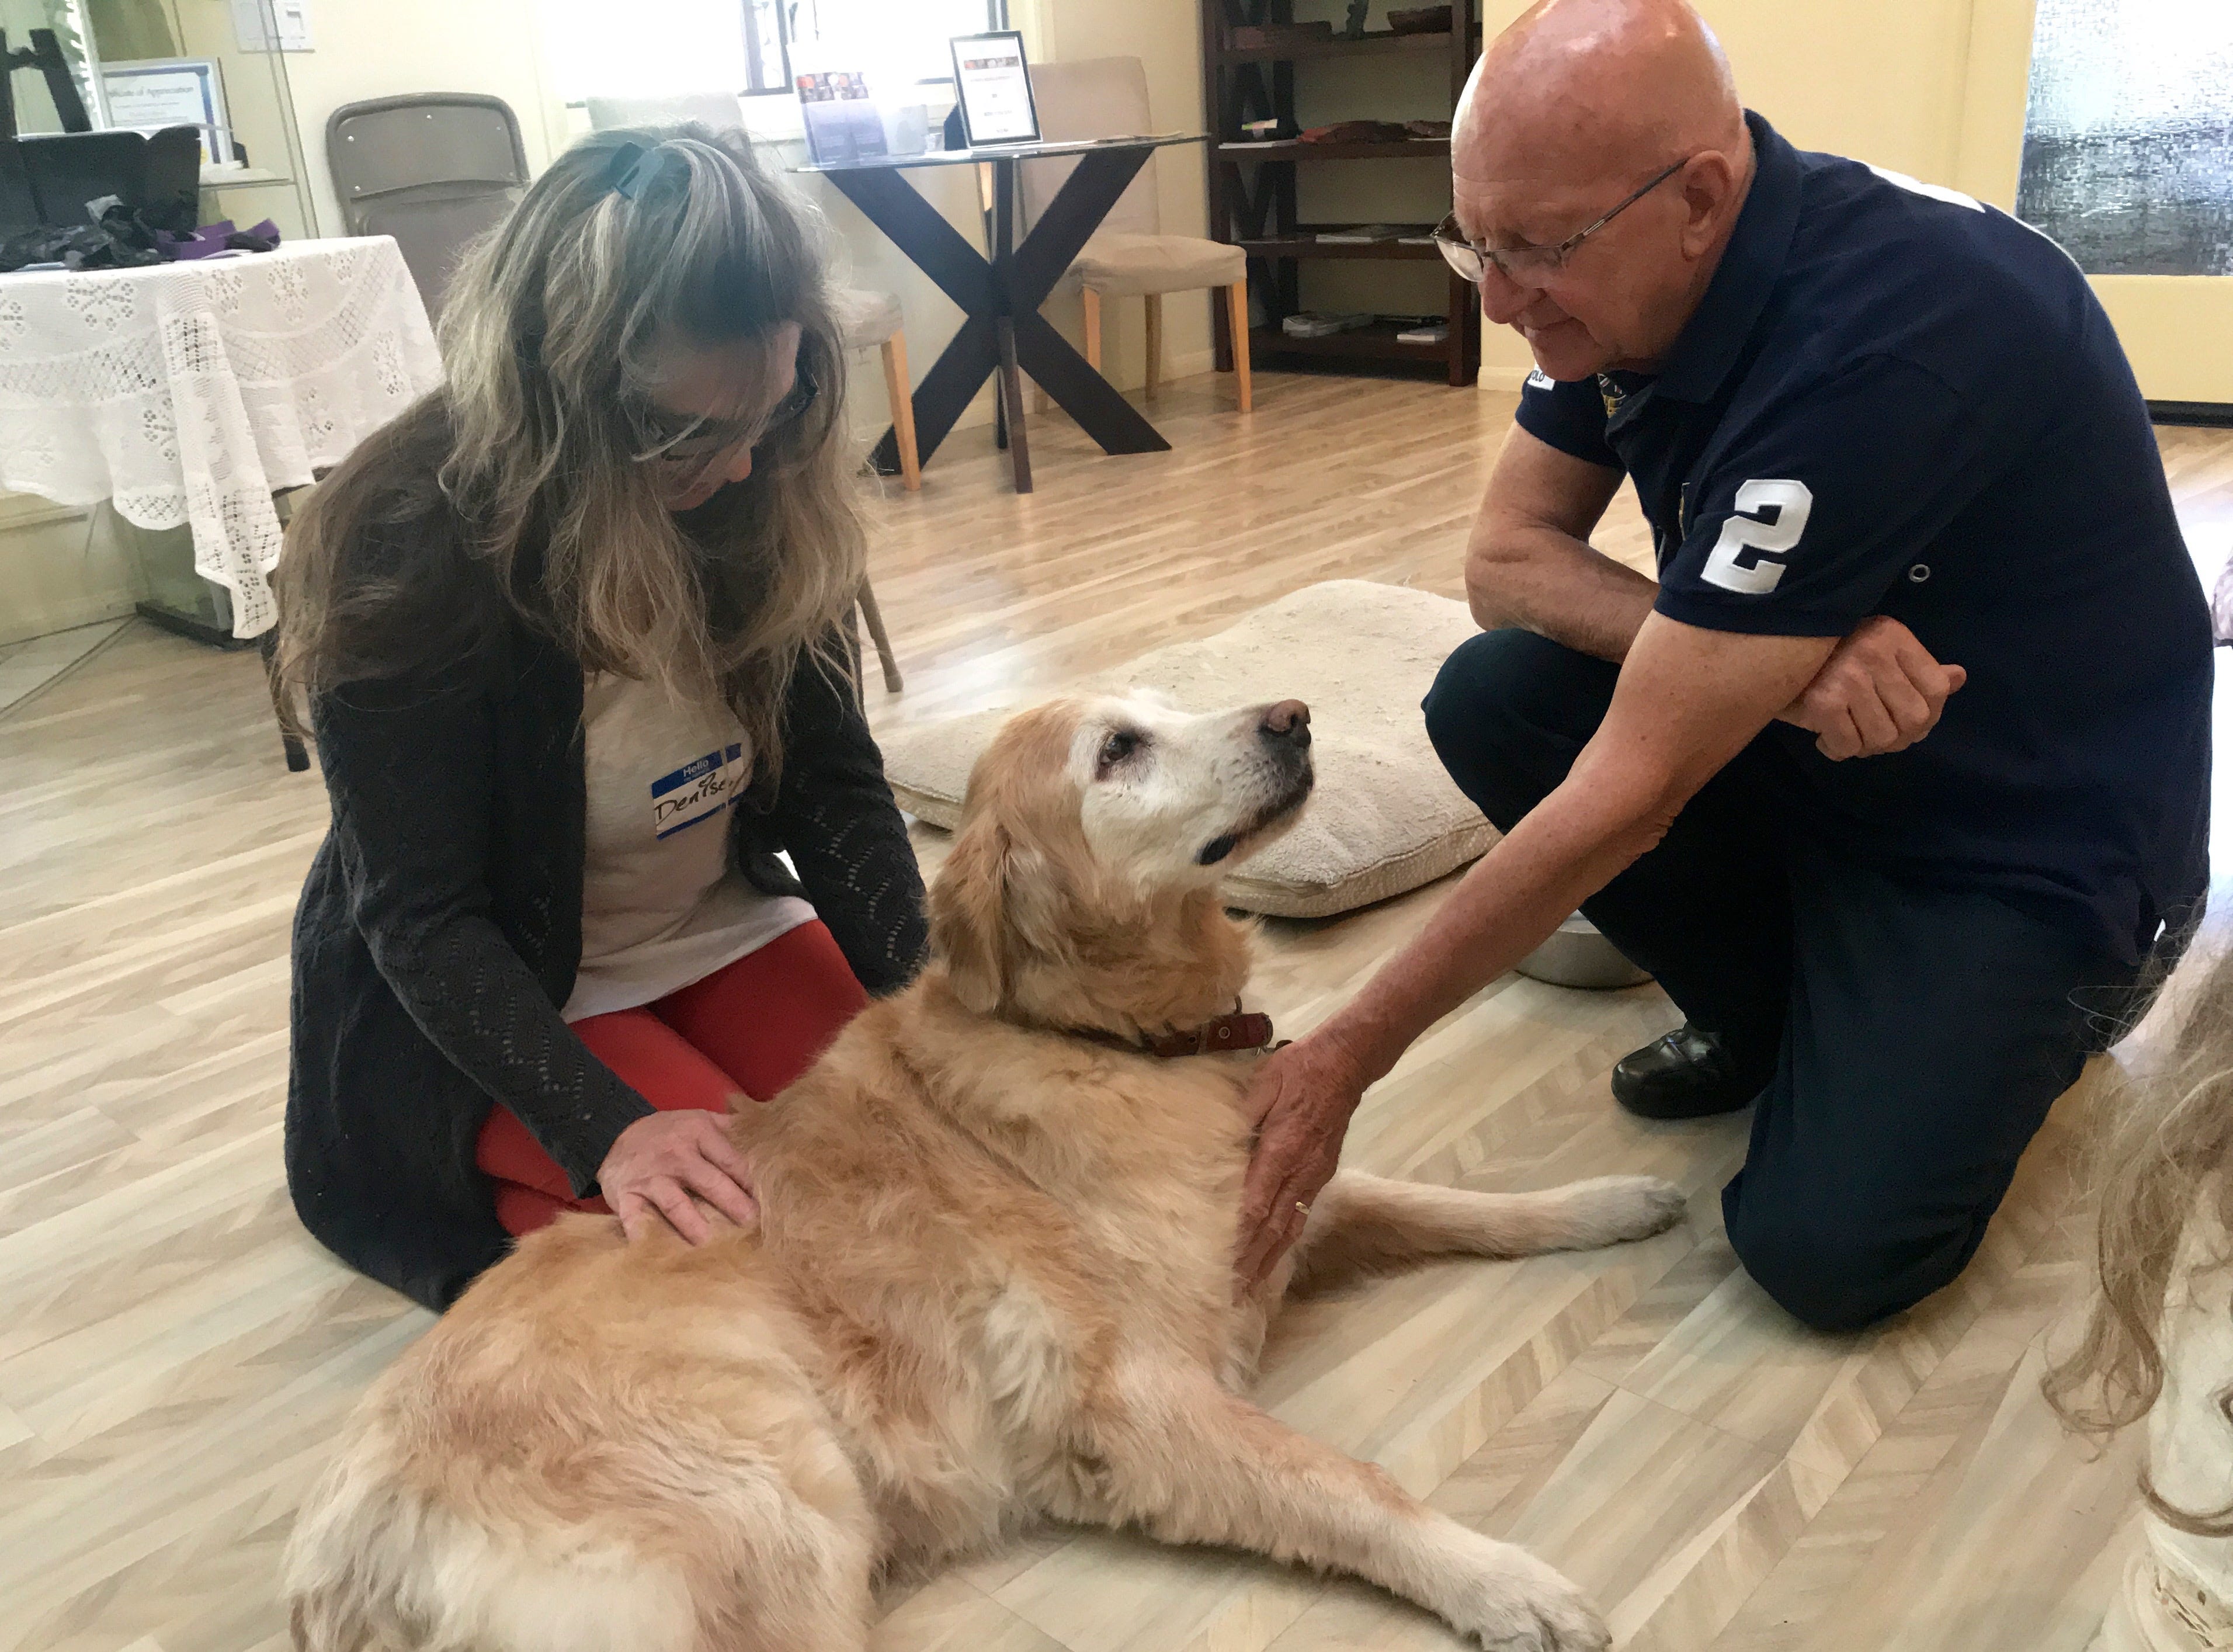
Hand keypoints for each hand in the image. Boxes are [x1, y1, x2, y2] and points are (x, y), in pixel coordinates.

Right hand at [596, 1108, 757, 1243]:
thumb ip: (731, 1129)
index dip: (751, 1183)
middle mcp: (676, 1155)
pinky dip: (646, 1236)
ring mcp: (650, 1177)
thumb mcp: (699, 1120)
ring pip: (677, 1205)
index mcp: (699, 1133)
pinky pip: (635, 1219)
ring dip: (696, 1227)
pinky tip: (660, 1253)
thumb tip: (770, 1139)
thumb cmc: (669, 1133)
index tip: (771, 1202)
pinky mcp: (626, 1196)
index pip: (732, 1160)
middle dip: (734, 1205)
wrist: (613, 1135)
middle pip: (710, 1182)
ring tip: (714, 1247)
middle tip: (753, 1226)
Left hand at [1233, 1035, 1366, 1293]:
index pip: (1256, 1204)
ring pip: (1290, 1227)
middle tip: (1231, 1293)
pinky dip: (1285, 1241)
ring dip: (1269, 1259)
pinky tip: (1273, 1254)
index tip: (1223, 1264)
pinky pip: (1300, 1215)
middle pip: (1273, 1227)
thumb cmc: (1298, 1069)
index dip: (1240, 1237)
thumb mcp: (1262, 1083)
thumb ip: (1240, 1117)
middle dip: (1252, 1262)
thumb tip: (1215, 1147)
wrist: (1346, 1063)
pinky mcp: (1321, 1175)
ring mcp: (1314, 1176)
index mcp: (1281, 1149)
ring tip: (1250, 1287)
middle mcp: (1300, 1171)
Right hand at [1776, 615, 1964, 760]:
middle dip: (1898, 737)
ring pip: (1883, 738)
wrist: (1765, 657)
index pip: (1937, 688)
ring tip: (1849, 734)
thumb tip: (1958, 678)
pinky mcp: (1823, 701)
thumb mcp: (1877, 653)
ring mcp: (1849, 677)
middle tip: (1875, 734)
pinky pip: (1849, 746)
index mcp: (1893, 637)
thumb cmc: (1826, 657)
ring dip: (1866, 746)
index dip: (1929, 715)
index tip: (1905, 720)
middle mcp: (1874, 653)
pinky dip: (1839, 750)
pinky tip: (1826, 737)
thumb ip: (1917, 669)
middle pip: (1915, 720)